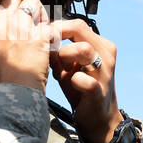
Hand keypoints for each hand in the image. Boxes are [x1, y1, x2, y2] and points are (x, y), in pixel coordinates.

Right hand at [0, 0, 53, 92]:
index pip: (4, 4)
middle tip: (37, 23)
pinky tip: (52, 47)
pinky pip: (50, 25)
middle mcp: (2, 26)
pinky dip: (54, 35)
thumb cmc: (3, 86)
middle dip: (30, 6)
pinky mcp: (37, 37)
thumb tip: (8, 34)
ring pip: (35, 4)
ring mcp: (19, 29)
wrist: (11, 99)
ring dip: (42, 16)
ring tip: (45, 34)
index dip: (17, 8)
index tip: (24, 17)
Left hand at [49, 19, 123, 142]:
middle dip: (58, 36)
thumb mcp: (67, 67)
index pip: (77, 24)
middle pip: (80, 30)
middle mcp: (105, 56)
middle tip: (48, 49)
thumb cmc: (81, 89)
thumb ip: (56, 52)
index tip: (42, 36)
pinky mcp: (100, 93)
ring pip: (85, 50)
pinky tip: (72, 83)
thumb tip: (38, 38)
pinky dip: (75, 81)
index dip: (57, 26)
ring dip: (66, 55)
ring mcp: (104, 74)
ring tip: (62, 68)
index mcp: (99, 46)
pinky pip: (87, 82)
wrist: (98, 118)